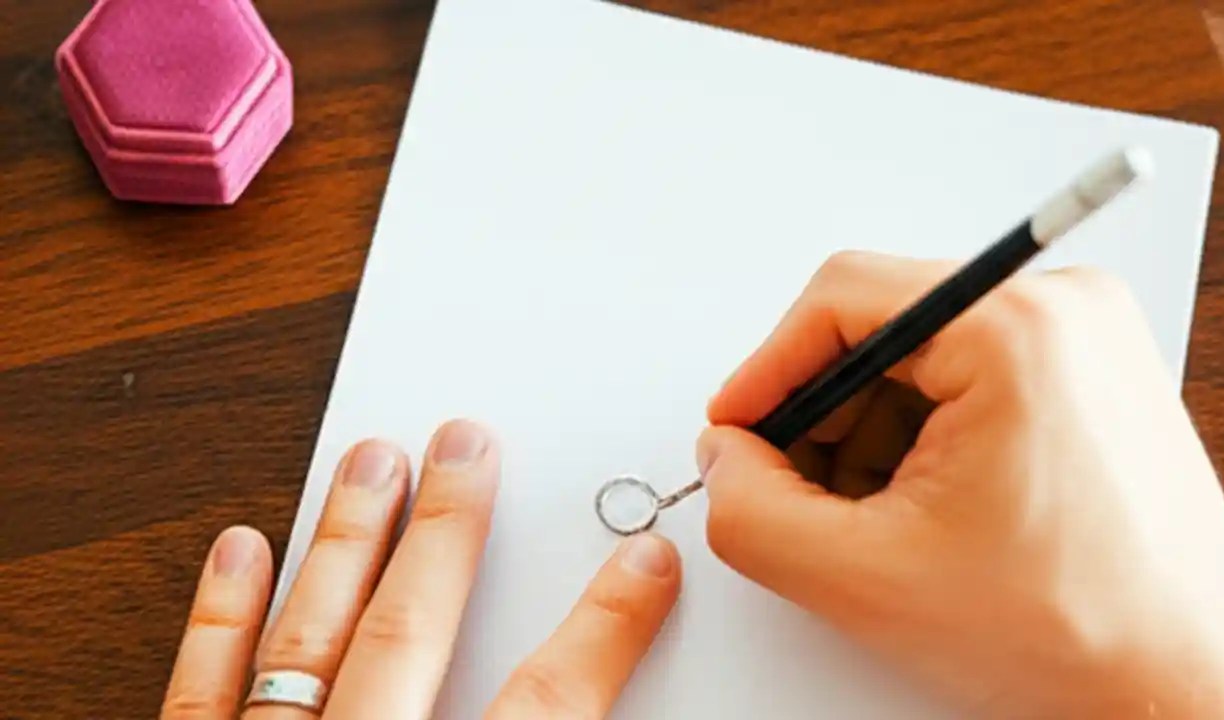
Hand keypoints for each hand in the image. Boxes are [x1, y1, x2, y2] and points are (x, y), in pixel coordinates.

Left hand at [161, 420, 680, 718]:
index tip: (643, 565)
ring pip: (307, 642)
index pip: (545, 711)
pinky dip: (219, 618)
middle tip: (469, 446)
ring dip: (343, 542)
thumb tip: (606, 709)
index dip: (604, 631)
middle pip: (411, 638)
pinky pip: (195, 694)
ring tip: (371, 459)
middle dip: (449, 534)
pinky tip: (241, 545)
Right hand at [699, 252, 1223, 718]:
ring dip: (871, 432)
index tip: (739, 427)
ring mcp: (1085, 339)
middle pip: (880, 326)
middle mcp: (1063, 310)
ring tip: (879, 518)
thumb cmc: (1075, 632)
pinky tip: (924, 506)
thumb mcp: (864, 578)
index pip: (841, 298)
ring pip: (919, 356)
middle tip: (803, 494)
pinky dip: (922, 436)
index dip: (769, 368)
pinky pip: (967, 376)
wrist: (1181, 686)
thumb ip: (753, 512)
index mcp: (1017, 330)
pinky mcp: (1089, 373)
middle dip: (822, 414)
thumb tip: (724, 460)